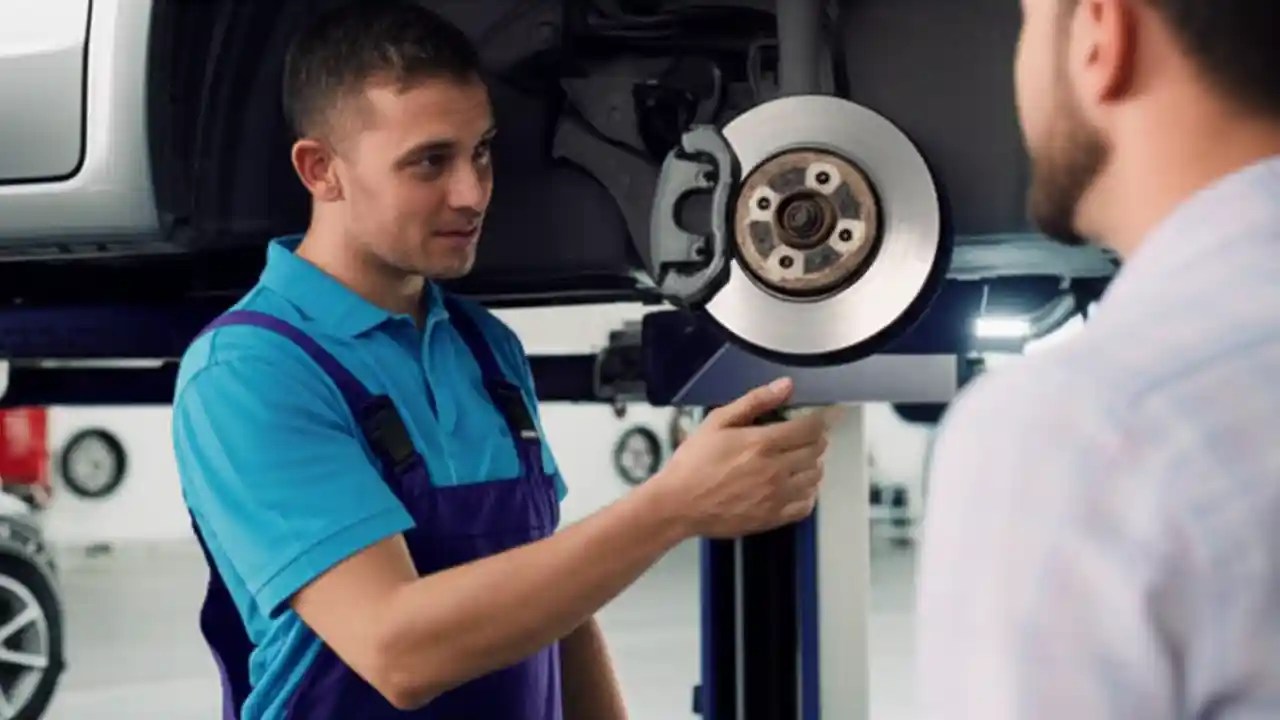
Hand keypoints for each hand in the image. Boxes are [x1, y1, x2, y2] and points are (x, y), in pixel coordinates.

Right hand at [648, 378, 834, 538]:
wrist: (678, 504)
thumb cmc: (694, 461)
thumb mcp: (717, 422)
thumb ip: (754, 401)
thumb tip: (786, 385)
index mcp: (763, 443)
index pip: (811, 428)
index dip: (820, 420)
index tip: (819, 417)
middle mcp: (776, 470)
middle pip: (817, 451)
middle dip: (815, 439)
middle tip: (804, 436)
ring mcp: (777, 496)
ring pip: (815, 477)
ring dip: (812, 464)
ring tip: (797, 459)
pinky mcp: (773, 518)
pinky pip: (806, 505)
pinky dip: (807, 493)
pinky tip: (795, 486)